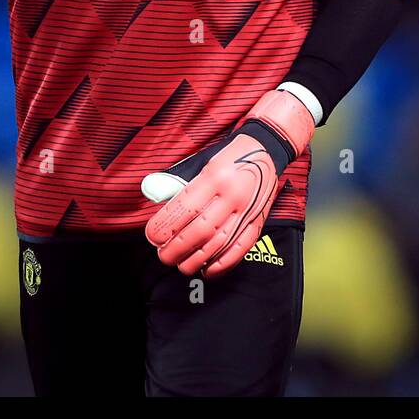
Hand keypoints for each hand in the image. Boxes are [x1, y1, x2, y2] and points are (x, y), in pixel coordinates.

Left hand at [141, 89, 314, 277]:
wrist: (266, 149)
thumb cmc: (229, 155)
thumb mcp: (202, 161)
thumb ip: (179, 181)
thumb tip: (156, 198)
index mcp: (215, 176)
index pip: (185, 208)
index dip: (165, 227)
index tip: (152, 236)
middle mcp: (232, 195)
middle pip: (200, 231)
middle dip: (176, 249)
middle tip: (163, 256)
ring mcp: (247, 210)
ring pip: (218, 245)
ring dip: (196, 260)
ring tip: (181, 265)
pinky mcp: (258, 221)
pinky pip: (240, 248)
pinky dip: (222, 264)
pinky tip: (207, 269)